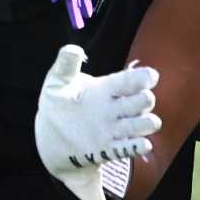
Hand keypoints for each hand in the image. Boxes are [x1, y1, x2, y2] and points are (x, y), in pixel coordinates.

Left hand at [34, 44, 160, 199]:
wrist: (50, 135)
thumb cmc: (57, 102)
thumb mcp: (57, 81)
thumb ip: (65, 65)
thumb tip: (73, 50)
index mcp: (108, 88)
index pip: (133, 80)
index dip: (145, 77)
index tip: (150, 77)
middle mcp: (116, 108)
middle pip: (144, 101)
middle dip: (145, 100)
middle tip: (137, 101)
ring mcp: (115, 129)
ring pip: (144, 124)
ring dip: (147, 123)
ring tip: (145, 123)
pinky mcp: (109, 149)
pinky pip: (129, 149)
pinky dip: (138, 147)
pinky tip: (143, 144)